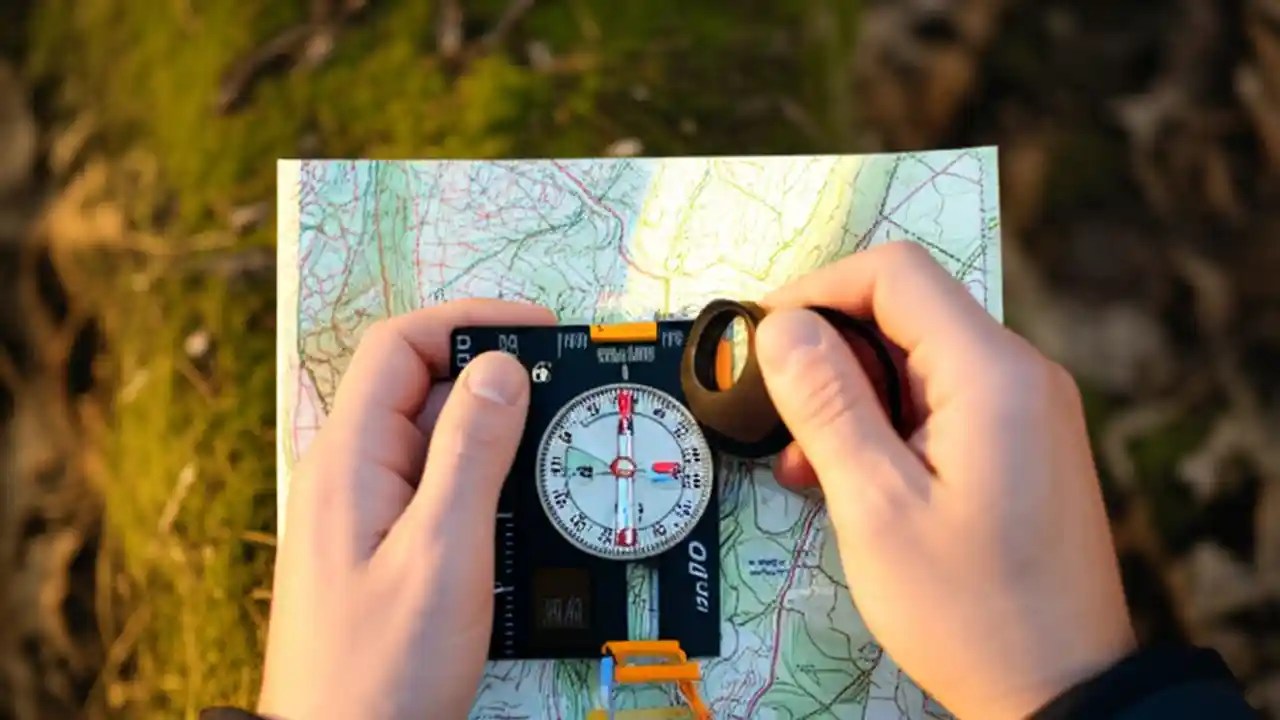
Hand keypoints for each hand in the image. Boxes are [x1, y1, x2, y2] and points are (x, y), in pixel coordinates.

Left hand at [258, 299, 554, 719]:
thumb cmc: (382, 669)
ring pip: (436, 443)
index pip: (400, 347)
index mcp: (348, 458)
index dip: (468, 323)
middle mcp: (350, 473)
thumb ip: (471, 454)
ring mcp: (365, 513)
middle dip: (495, 380)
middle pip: (422, 390)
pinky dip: (484, 481)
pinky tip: (525, 503)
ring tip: (558, 448)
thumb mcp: (441, 553)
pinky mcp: (384, 547)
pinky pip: (438, 490)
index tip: (540, 330)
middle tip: (568, 392)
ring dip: (496, 435)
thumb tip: (500, 367)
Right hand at [755, 242, 1135, 719]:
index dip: (818, 289)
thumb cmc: (970, 610)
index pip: (896, 274)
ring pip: (920, 359)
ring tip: (805, 463)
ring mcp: (1030, 409)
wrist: (1064, 690)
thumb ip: (827, 404)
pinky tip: (852, 478)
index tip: (763, 337)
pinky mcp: (1024, 443)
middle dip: (831, 351)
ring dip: (854, 395)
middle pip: (907, 312)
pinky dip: (889, 423)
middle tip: (775, 411)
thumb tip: (783, 326)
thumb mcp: (876, 507)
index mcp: (993, 374)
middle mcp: (1023, 374)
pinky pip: (944, 402)